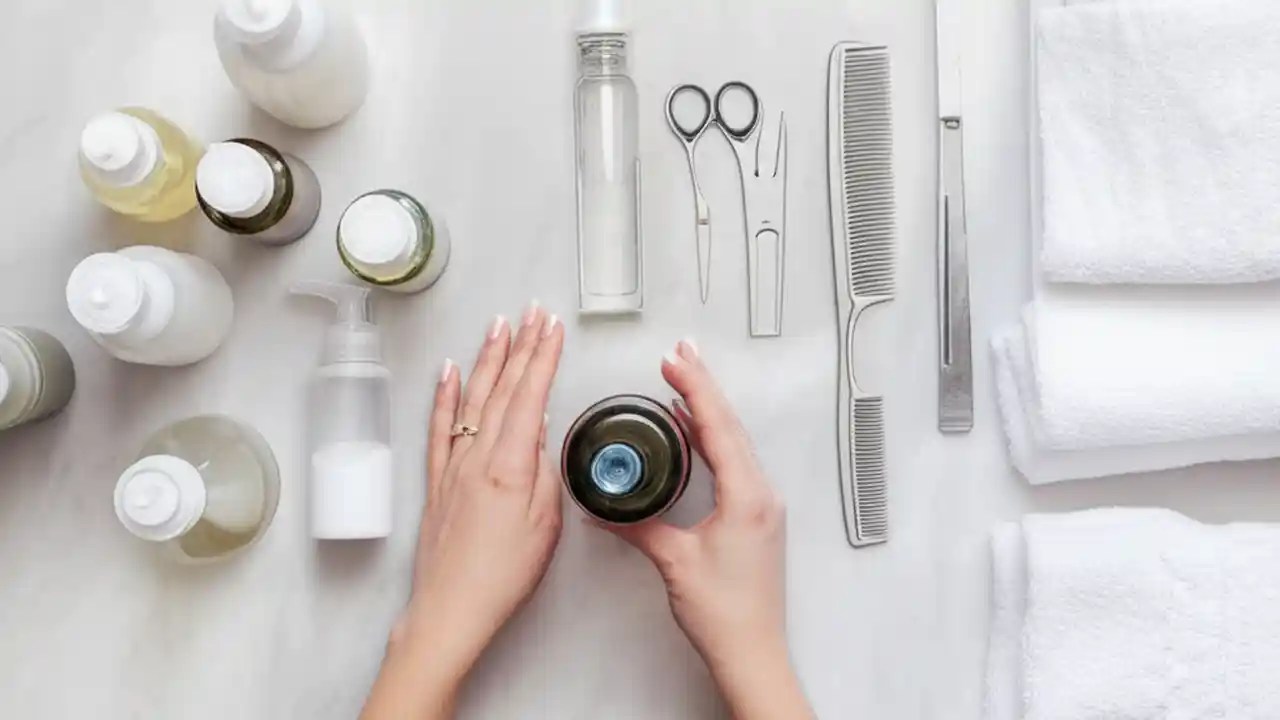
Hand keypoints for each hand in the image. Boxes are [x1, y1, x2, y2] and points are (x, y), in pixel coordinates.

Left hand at [362, 305, 564, 719]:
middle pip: (502, 388)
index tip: (553, 328)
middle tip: (534, 313)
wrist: (452, 608)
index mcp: (509, 464)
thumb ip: (543, 470)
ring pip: (472, 398)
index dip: (543, 357)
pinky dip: (445, 394)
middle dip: (521, 345)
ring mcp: (453, 465)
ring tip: (500, 325)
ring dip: (488, 358)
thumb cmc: (503, 575)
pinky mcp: (437, 480)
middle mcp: (477, 455)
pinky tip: (450, 370)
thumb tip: (538, 430)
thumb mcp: (545, 523)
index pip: (529, 396)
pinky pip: (439, 426)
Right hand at [602, 340, 810, 719]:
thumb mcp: (674, 561)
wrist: (751, 651)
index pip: (718, 427)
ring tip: (682, 382)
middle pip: (730, 426)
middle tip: (679, 356)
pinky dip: (713, 439)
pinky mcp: (755, 518)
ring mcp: (762, 505)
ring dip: (707, 410)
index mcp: (748, 496)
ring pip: (734, 442)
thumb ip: (638, 527)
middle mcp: (761, 495)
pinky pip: (735, 463)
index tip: (675, 362)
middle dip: (702, 387)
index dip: (694, 389)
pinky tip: (695, 433)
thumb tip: (607, 508)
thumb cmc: (725, 614)